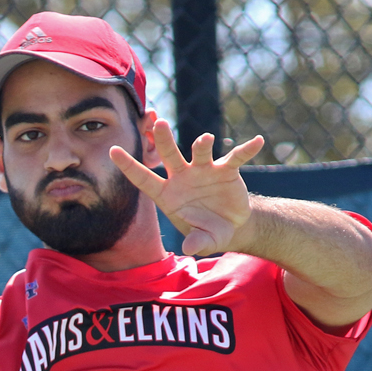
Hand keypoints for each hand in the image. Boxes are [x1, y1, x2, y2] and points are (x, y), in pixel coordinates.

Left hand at [110, 114, 265, 257]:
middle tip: (159, 123)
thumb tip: (189, 248)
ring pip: (200, 152)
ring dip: (202, 145)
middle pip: (169, 155)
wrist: (231, 227)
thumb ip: (196, 242)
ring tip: (206, 139)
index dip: (129, 166)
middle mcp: (182, 177)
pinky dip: (246, 150)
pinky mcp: (225, 170)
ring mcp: (203, 171)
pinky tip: (258, 142)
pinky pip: (235, 157)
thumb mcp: (202, 241)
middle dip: (164, 140)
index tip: (112, 150)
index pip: (143, 178)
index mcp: (167, 194)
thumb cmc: (207, 234)